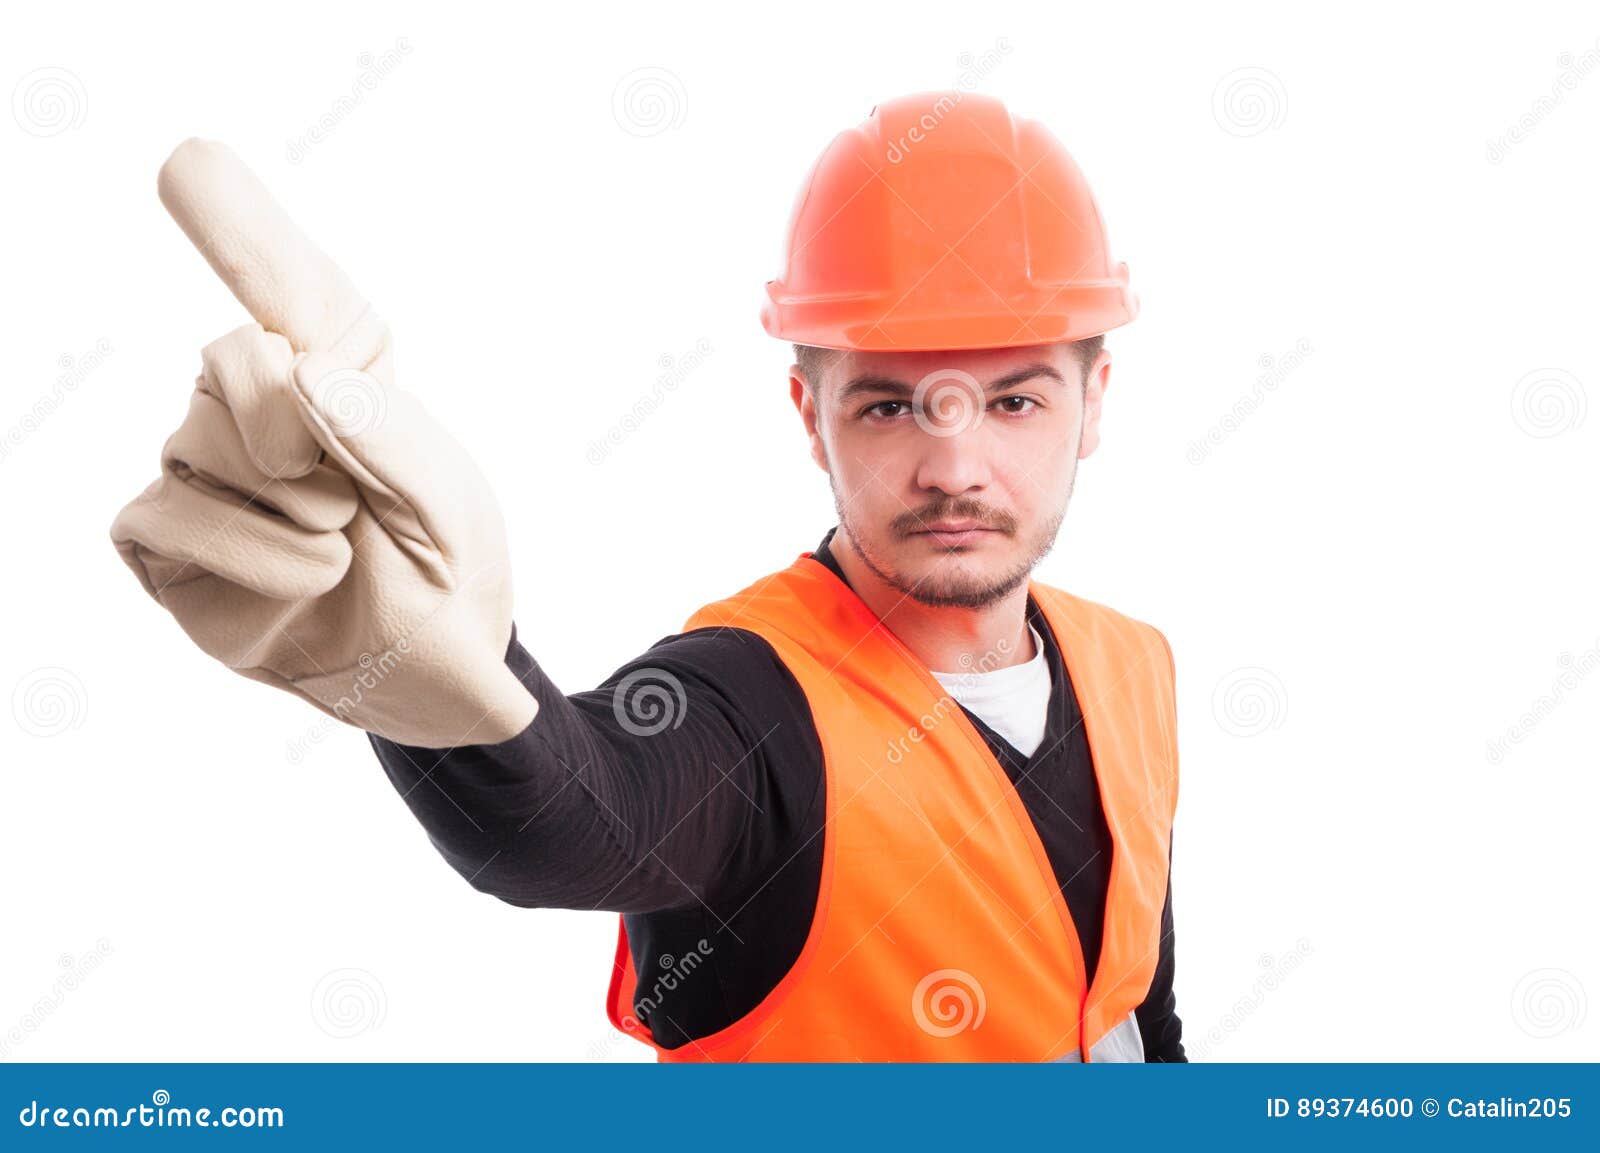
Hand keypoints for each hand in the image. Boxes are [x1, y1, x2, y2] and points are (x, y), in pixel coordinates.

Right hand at [110, 139, 537, 748]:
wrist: (434, 674)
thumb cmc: (445, 569)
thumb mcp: (449, 498)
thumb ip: (388, 429)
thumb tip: (298, 371)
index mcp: (339, 370)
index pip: (287, 284)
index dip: (241, 228)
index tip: (190, 162)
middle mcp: (257, 405)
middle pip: (233, 355)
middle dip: (294, 425)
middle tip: (348, 496)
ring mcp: (202, 471)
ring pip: (198, 436)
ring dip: (290, 503)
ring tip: (341, 546)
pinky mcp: (165, 544)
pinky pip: (169, 515)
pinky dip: (253, 551)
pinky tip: (314, 576)